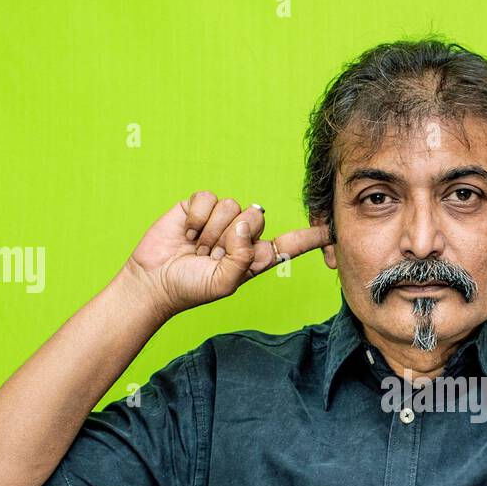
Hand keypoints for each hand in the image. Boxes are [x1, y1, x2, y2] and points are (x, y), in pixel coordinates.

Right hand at [123, 191, 331, 316]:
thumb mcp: (225, 283)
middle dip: (232, 237)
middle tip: (211, 256)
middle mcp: (241, 235)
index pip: (289, 244)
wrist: (154, 281)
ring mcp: (220, 219)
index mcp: (254, 257)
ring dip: (211, 231)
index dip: (310, 238)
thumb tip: (246, 224)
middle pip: (257, 218)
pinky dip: (196, 218)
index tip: (332, 231)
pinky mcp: (197, 206)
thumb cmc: (190, 287)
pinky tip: (186, 232)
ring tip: (196, 248)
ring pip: (232, 206)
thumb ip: (244, 258)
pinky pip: (208, 198)